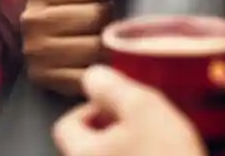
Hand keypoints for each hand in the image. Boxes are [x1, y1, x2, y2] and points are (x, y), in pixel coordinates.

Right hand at [22, 0, 111, 95]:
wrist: (48, 45)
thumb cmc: (71, 7)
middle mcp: (31, 18)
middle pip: (94, 16)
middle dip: (108, 19)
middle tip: (108, 22)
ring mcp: (36, 51)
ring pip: (95, 47)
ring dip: (108, 45)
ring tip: (105, 41)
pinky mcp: (44, 78)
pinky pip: (86, 75)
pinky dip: (98, 71)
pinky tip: (97, 63)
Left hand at [52, 65, 203, 155]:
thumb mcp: (144, 110)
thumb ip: (113, 89)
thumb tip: (92, 76)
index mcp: (81, 154)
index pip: (66, 124)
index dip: (92, 109)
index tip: (120, 107)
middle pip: (88, 148)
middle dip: (113, 134)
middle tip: (145, 128)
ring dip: (130, 152)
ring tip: (159, 149)